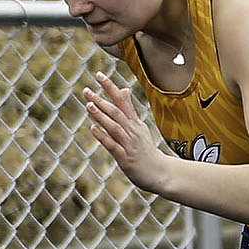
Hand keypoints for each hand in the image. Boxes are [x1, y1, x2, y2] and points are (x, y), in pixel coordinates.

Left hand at [82, 71, 167, 192]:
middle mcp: (132, 131)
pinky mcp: (125, 158)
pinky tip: (93, 128)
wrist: (161, 173)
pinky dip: (103, 136)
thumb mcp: (139, 127)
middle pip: (116, 112)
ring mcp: (129, 144)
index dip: (110, 87)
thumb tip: (123, 89)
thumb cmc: (146, 150)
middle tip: (86, 90)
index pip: (122, 100)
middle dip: (101, 100)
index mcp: (135, 123)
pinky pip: (113, 145)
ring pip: (114, 126)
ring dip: (101, 115)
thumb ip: (129, 109)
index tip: (99, 74)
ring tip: (89, 104)